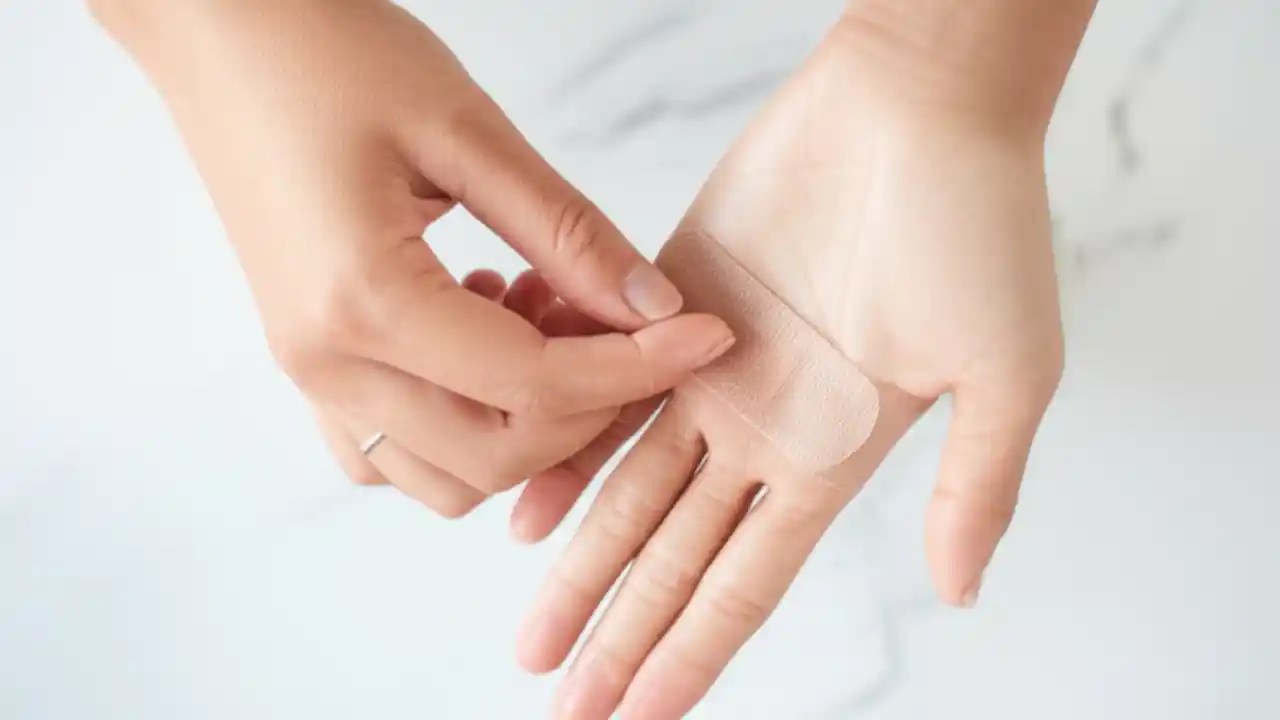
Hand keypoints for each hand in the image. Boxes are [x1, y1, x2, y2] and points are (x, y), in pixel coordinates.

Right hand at [92, 0, 733, 514]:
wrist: (221, 32)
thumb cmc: (328, 53)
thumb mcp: (468, 132)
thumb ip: (570, 234)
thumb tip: (655, 310)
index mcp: (363, 303)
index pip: (532, 385)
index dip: (637, 368)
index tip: (707, 335)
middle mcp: (327, 364)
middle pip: (496, 456)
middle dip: (588, 407)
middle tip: (628, 322)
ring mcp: (309, 375)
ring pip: (448, 474)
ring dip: (527, 420)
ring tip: (548, 312)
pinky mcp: (309, 362)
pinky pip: (398, 449)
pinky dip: (466, 419)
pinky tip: (487, 326)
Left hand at [514, 19, 1064, 718]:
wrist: (914, 106)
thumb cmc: (976, 226)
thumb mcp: (1009, 368)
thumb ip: (978, 483)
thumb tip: (962, 590)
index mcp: (832, 454)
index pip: (747, 582)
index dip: (693, 652)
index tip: (645, 714)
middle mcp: (761, 427)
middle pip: (674, 558)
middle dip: (622, 635)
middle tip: (567, 707)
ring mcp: (709, 370)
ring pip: (627, 491)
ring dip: (580, 566)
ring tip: (535, 641)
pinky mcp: (667, 304)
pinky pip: (602, 394)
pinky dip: (565, 454)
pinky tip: (523, 513)